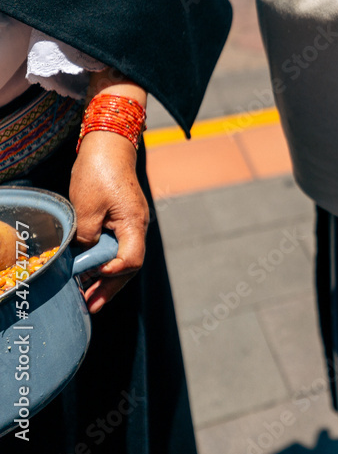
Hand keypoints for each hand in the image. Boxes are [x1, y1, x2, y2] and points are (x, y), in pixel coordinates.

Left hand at [70, 131, 147, 312]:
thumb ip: (86, 238)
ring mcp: (133, 224)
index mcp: (134, 223)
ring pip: (124, 259)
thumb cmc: (98, 173)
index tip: (91, 280)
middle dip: (109, 287)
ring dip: (107, 279)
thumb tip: (83, 260)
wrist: (109, 147)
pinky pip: (119, 248)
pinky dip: (106, 263)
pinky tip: (91, 273)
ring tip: (88, 297)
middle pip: (129, 266)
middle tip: (90, 305)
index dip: (111, 274)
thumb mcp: (85, 208)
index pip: (130, 259)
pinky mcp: (125, 221)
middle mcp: (138, 227)